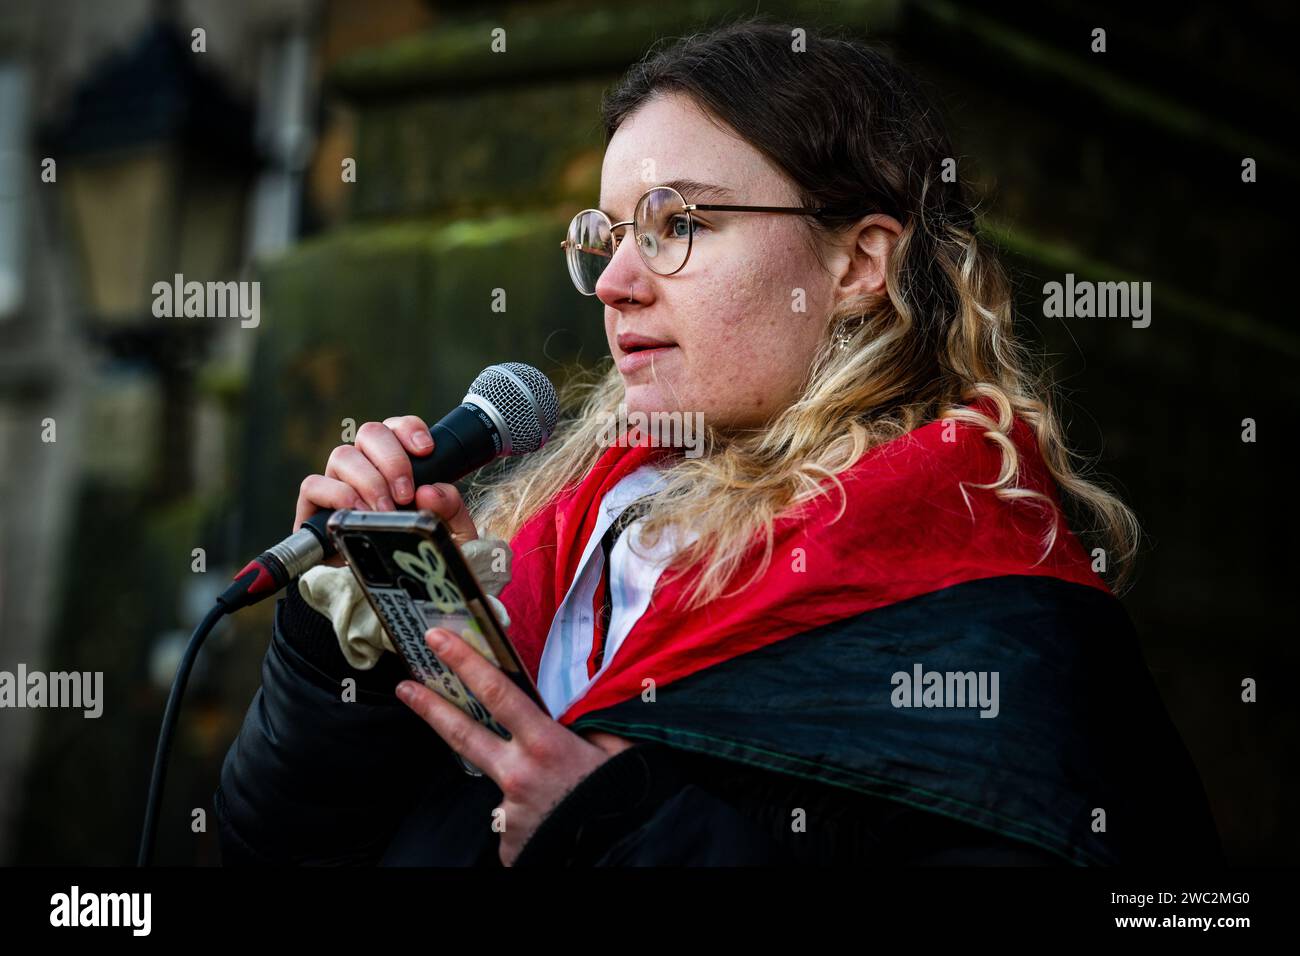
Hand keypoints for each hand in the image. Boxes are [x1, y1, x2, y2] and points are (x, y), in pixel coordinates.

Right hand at [293, 415, 477, 564]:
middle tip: (406, 494)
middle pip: (370, 433)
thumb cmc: (419, 552)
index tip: (426, 450)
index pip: (397, 427)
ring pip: (342, 455)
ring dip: (368, 481)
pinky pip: (313, 484)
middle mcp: (365, 466)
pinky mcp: (314, 507)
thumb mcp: (449, 532)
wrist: (391, 589)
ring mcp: (338, 483)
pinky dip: (337, 495)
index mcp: (397, 462)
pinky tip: (356, 513)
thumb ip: (450, 508)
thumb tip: (429, 490)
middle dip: (392, 460)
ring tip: (385, 511)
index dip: (409, 429)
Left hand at [395, 627, 634, 865]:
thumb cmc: (620, 796)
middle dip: (430, 706)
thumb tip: (581, 702)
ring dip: (514, 779)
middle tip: (406, 687)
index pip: (496, 694)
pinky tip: (551, 817)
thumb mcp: (616, 748)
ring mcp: (509, 809)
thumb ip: (592, 722)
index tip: (437, 639)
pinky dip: (527, 814)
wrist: (617, 850)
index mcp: (545, 744)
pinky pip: (512, 818)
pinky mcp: (508, 839)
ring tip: (548, 793)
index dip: (464, 663)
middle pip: (463, 733)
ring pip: (500, 780)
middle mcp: (519, 774)